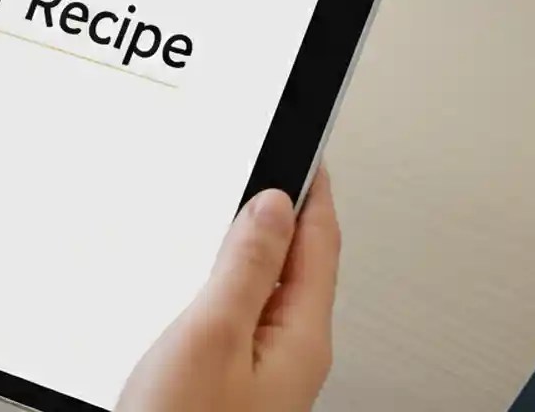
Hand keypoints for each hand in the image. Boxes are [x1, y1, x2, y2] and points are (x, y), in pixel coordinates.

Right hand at [117, 169, 340, 411]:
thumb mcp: (214, 334)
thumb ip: (247, 269)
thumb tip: (274, 209)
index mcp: (301, 339)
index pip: (320, 245)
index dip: (314, 193)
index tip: (306, 152)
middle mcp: (291, 356)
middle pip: (302, 268)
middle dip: (289, 217)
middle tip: (283, 170)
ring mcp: (263, 372)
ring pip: (271, 293)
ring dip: (258, 249)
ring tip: (254, 210)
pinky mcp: (231, 383)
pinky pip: (245, 318)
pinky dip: (234, 283)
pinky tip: (218, 276)